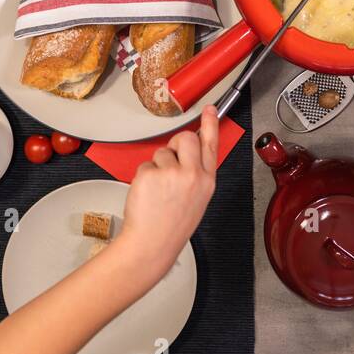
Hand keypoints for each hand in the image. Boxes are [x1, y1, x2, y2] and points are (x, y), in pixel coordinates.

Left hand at [117, 107, 219, 280]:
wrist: (152, 243)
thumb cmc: (172, 224)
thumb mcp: (197, 198)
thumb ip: (196, 173)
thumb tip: (188, 153)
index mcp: (207, 181)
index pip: (211, 144)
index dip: (210, 124)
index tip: (210, 110)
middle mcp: (193, 174)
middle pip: (185, 137)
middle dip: (175, 145)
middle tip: (169, 164)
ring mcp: (171, 173)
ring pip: (162, 152)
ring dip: (156, 166)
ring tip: (158, 191)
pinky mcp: (151, 174)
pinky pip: (145, 164)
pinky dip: (143, 177)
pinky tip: (147, 194)